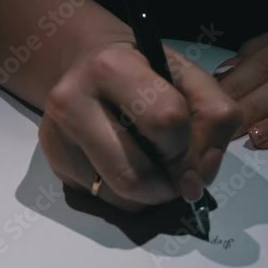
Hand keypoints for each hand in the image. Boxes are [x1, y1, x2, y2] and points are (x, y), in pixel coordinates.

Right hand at [39, 41, 240, 210]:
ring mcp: (56, 135)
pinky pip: (104, 202)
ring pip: (120, 197)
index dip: (189, 142)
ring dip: (151, 195)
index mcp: (112, 66)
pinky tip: (128, 166)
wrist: (91, 65)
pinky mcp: (53, 162)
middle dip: (169, 181)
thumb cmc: (148, 74)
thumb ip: (214, 121)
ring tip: (153, 165)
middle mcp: (71, 100)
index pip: (167, 121)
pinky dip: (130, 197)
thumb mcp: (190, 78)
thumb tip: (195, 183)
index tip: (187, 140)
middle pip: (136, 176)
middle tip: (174, 164)